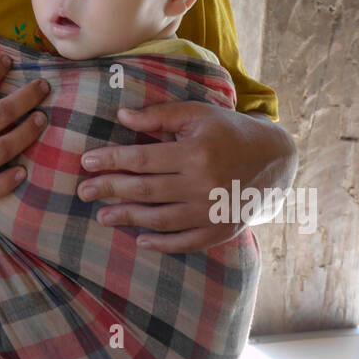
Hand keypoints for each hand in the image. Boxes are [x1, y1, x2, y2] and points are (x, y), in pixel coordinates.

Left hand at [77, 101, 296, 253]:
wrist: (275, 160)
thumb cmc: (229, 131)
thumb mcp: (198, 114)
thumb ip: (160, 115)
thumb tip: (122, 116)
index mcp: (196, 151)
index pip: (143, 158)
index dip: (112, 160)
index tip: (87, 162)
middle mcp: (204, 183)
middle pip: (147, 190)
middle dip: (110, 190)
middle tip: (83, 191)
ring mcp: (212, 210)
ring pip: (162, 219)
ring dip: (128, 218)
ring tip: (102, 216)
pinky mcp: (221, 230)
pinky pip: (187, 242)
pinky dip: (162, 244)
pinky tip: (140, 241)